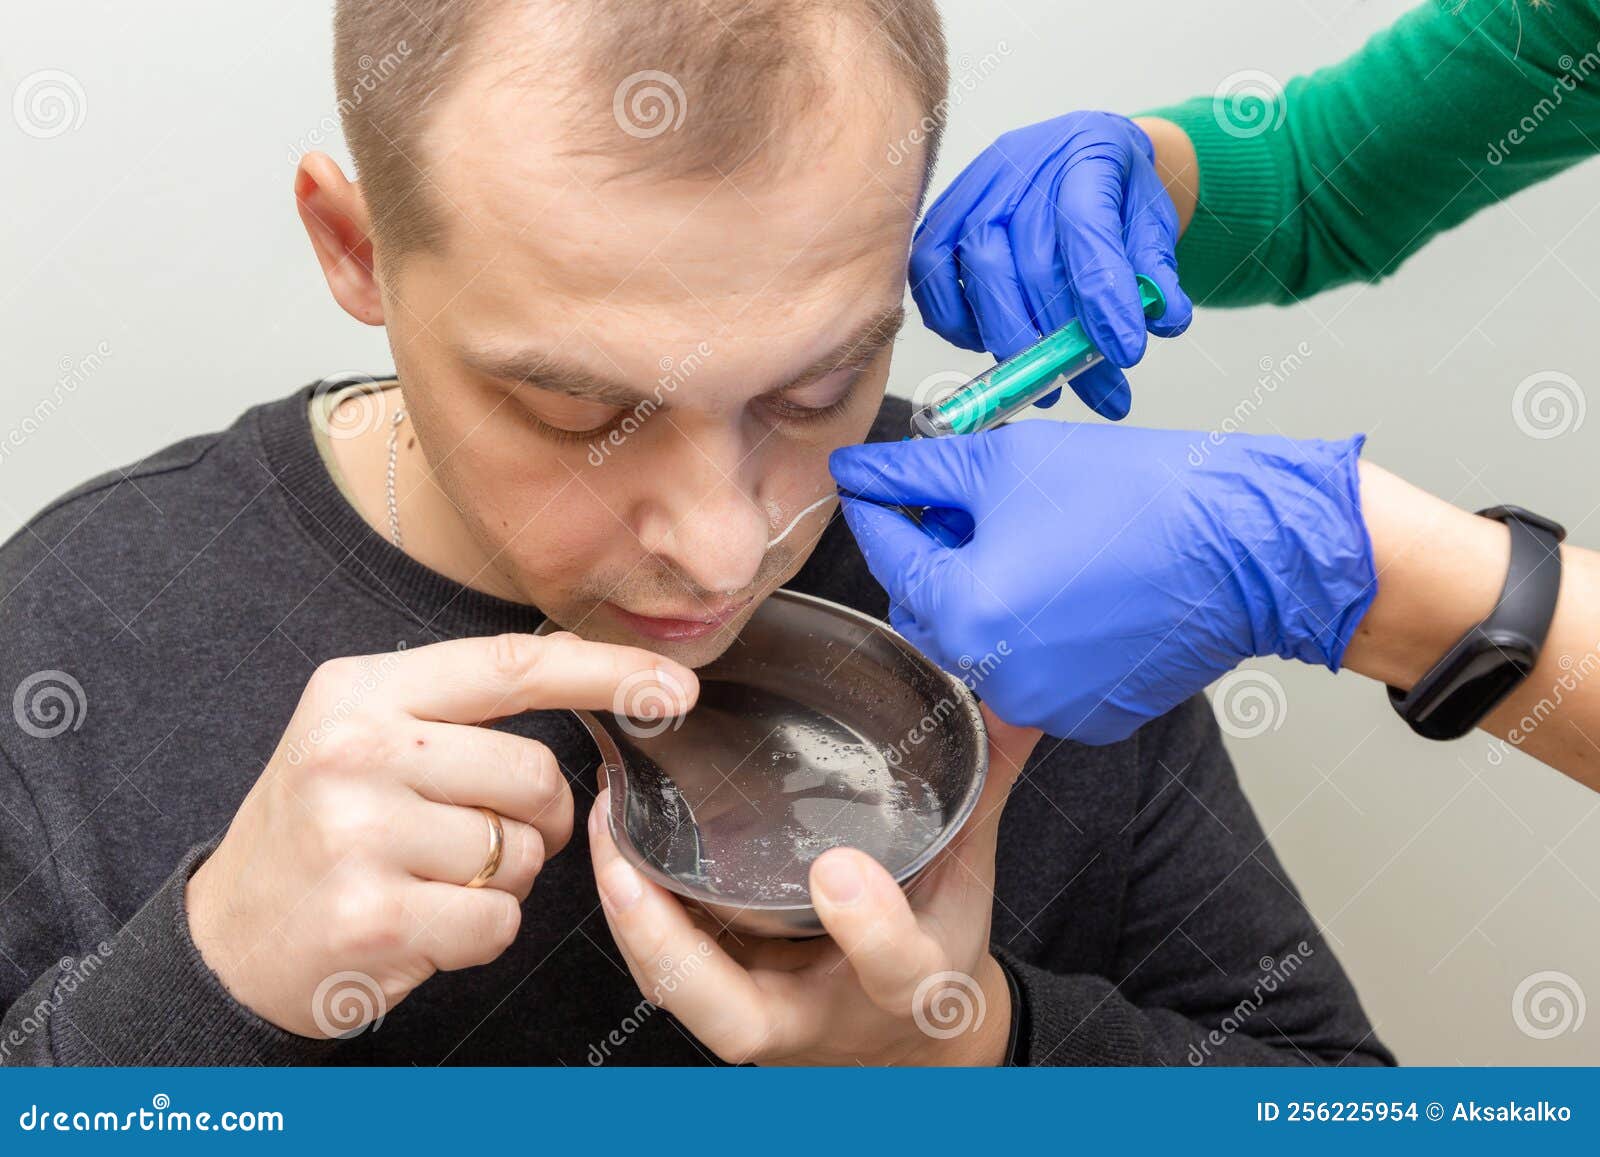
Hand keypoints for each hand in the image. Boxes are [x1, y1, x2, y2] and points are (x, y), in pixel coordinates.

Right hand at [187, 632, 696, 1037]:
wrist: (225, 938)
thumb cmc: (316, 830)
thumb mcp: (362, 735)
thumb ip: (460, 708)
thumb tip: (590, 674)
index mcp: (360, 691)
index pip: (511, 666)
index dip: (605, 672)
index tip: (675, 686)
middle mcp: (355, 750)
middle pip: (533, 774)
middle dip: (540, 818)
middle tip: (489, 837)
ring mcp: (358, 834)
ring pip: (521, 853)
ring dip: (504, 879)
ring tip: (435, 880)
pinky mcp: (372, 916)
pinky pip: (498, 921)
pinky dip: (481, 931)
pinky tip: (424, 923)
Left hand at [588, 709, 1040, 1065]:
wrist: (909, 1046)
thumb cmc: (936, 949)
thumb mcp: (971, 874)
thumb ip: (985, 784)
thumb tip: (1017, 693)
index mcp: (908, 986)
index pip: (892, 969)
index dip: (868, 927)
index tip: (841, 868)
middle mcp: (821, 1017)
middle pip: (739, 1014)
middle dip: (675, 944)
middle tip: (631, 864)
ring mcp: (762, 1018)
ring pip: (681, 991)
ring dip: (631, 919)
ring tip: (605, 825)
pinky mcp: (721, 1005)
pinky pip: (665, 972)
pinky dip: (629, 915)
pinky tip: (610, 843)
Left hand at [830, 422, 1375, 742]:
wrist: (1248, 546)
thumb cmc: (1140, 497)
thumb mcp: (1008, 462)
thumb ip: (919, 473)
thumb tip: (861, 474)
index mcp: (963, 611)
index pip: (886, 553)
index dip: (879, 506)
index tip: (876, 481)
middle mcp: (994, 676)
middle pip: (925, 606)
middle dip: (936, 554)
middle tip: (972, 503)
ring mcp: (1043, 705)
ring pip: (978, 641)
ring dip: (986, 592)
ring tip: (1035, 538)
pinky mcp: (1087, 717)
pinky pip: (1032, 670)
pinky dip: (1037, 631)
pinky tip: (1077, 584)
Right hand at [909, 111, 1191, 418]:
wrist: (1073, 152)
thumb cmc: (1113, 194)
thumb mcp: (1151, 221)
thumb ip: (1158, 271)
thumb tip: (1167, 320)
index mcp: (1087, 156)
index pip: (1088, 231)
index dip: (1104, 297)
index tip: (1125, 353)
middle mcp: (1021, 168)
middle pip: (1030, 263)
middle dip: (1058, 340)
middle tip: (1084, 387)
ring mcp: (973, 193)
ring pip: (978, 273)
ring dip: (1009, 339)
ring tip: (1042, 381)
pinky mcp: (939, 220)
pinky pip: (930, 280)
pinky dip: (956, 324)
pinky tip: (991, 343)